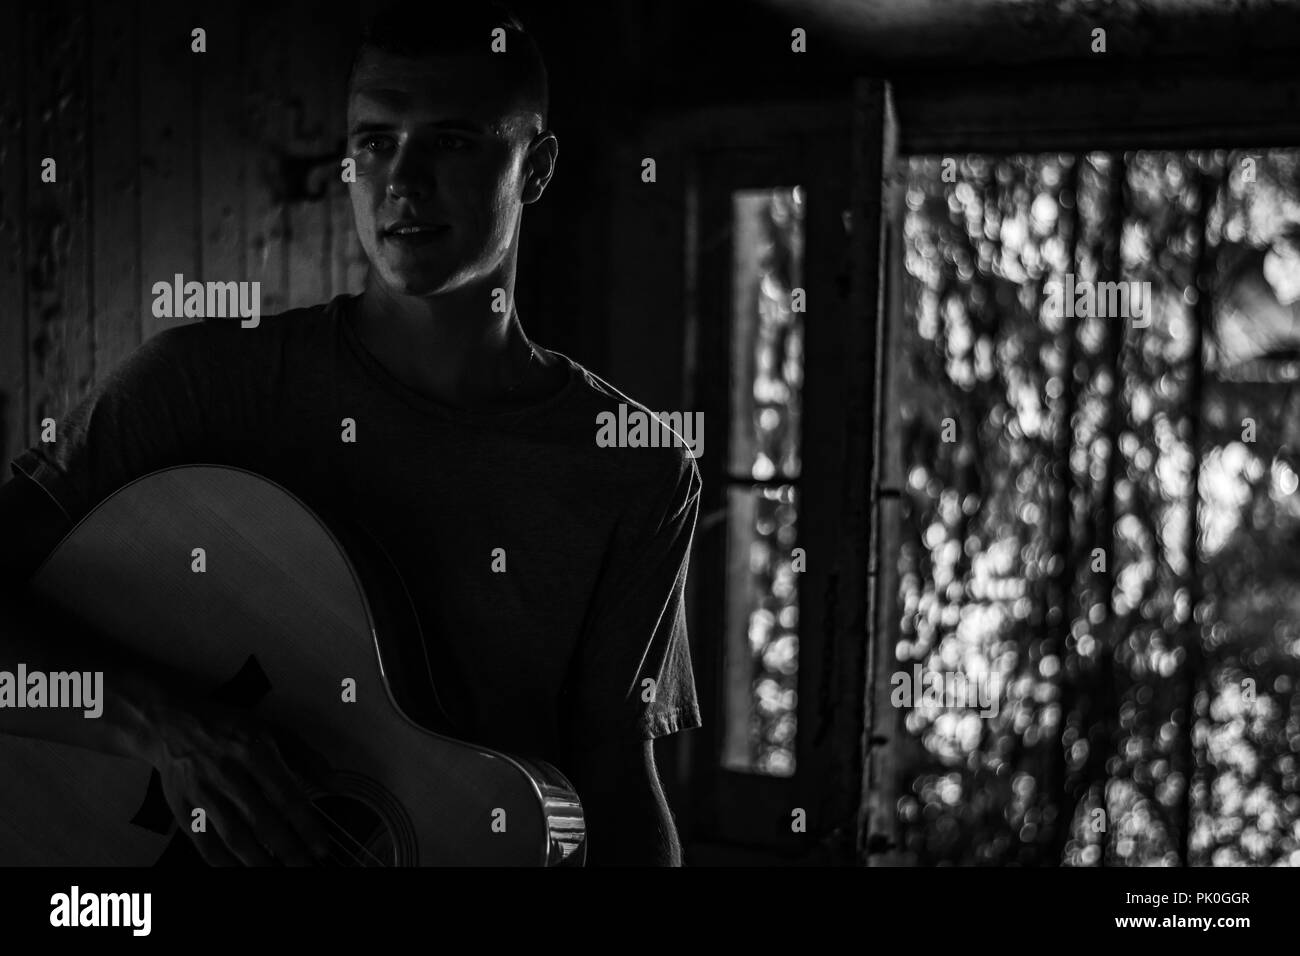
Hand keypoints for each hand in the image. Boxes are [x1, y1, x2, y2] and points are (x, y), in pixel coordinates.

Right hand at [146, 699, 332, 865]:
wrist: (172, 725)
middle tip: (306, 867)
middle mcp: (229, 773)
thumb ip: (306, 757)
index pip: (287, 796)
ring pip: (235, 837)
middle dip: (288, 851)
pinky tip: (242, 871)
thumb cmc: (227, 728)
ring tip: (279, 874)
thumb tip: (334, 782)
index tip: (321, 847)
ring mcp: (204, 793)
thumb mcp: (273, 731)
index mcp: (255, 751)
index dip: (307, 826)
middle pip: (263, 821)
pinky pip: (206, 845)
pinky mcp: (184, 809)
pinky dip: (225, 864)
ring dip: (260, 863)